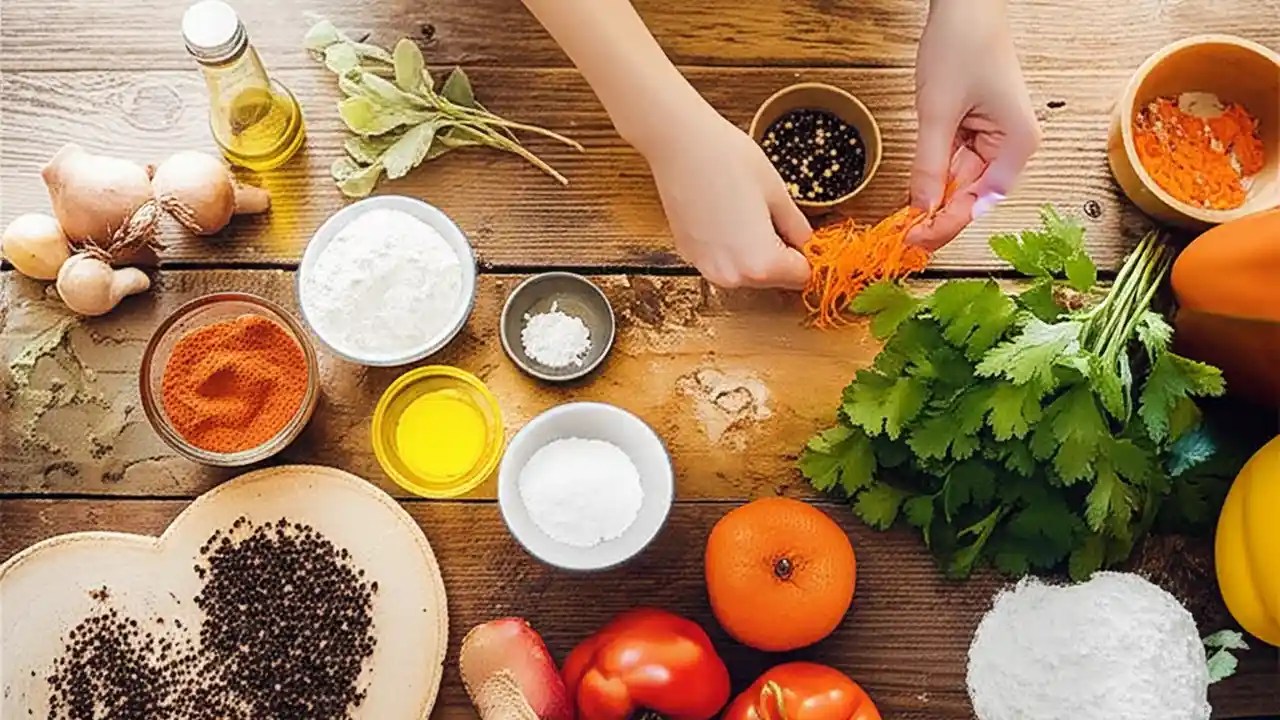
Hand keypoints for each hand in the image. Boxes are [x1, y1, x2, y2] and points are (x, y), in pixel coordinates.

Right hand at [640, 105, 811, 289]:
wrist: (680, 143)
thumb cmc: (727, 160)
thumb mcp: (778, 192)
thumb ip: (797, 227)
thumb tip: (807, 242)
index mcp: (761, 264)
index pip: (802, 276)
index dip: (809, 254)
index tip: (806, 235)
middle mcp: (732, 276)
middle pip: (773, 279)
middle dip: (782, 255)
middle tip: (776, 217)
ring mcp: (707, 268)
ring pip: (747, 272)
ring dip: (756, 253)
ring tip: (749, 213)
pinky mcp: (690, 255)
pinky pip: (724, 260)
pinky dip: (731, 246)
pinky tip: (726, 215)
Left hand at [907, 0, 1039, 250]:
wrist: (965, 5)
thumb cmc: (963, 45)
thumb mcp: (938, 111)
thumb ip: (929, 164)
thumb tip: (921, 207)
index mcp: (1016, 144)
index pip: (980, 202)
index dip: (946, 226)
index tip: (915, 241)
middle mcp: (1010, 146)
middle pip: (971, 197)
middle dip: (937, 218)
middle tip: (904, 241)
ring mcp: (993, 138)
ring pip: (960, 183)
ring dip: (933, 200)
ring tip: (903, 226)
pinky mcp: (975, 128)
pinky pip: (954, 163)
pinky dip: (934, 178)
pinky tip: (914, 196)